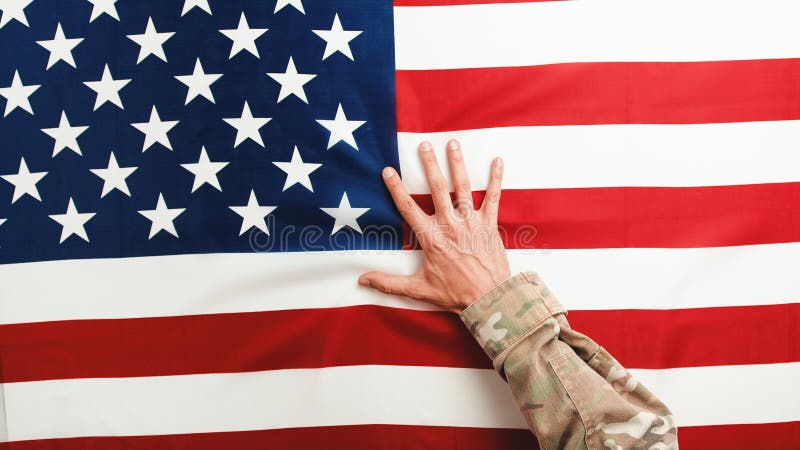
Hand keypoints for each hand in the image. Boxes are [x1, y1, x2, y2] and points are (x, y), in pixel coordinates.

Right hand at [359, 139, 509, 312]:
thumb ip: (388, 283)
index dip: (396, 188)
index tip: (388, 170)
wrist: (487, 299)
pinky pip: (493, 197)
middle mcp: (449, 224)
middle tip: (424, 144)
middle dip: (429, 164)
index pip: (408, 207)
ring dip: (458, 163)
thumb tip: (362, 280)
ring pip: (463, 187)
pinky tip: (497, 161)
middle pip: (437, 188)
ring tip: (452, 143)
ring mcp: (471, 222)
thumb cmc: (453, 294)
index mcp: (430, 237)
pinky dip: (495, 178)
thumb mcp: (417, 289)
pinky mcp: (489, 224)